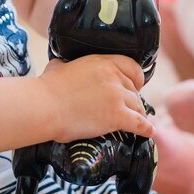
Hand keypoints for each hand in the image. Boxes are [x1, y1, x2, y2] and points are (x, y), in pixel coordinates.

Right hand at [37, 55, 152, 141]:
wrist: (44, 106)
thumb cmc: (46, 88)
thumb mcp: (60, 66)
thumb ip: (69, 65)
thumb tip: (63, 66)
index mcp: (102, 62)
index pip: (131, 66)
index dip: (136, 78)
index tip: (136, 85)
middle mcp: (113, 76)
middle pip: (133, 89)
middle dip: (133, 99)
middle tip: (130, 107)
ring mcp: (116, 96)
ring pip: (138, 105)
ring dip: (139, 113)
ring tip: (139, 120)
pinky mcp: (117, 116)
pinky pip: (139, 123)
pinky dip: (146, 128)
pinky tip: (150, 132)